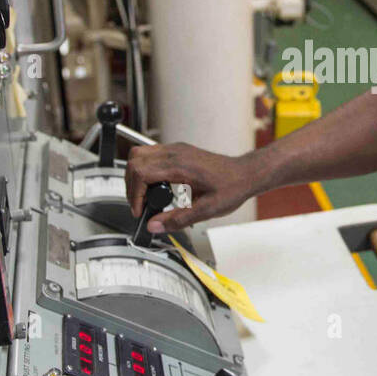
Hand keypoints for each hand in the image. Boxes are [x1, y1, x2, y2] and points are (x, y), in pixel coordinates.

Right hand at [124, 143, 256, 232]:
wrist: (246, 174)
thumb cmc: (231, 187)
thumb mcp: (206, 210)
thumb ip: (178, 219)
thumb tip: (154, 226)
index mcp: (180, 166)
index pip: (141, 172)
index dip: (135, 194)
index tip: (140, 210)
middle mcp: (175, 153)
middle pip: (135, 161)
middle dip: (130, 185)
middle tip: (139, 205)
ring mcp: (176, 149)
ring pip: (139, 154)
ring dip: (135, 176)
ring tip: (143, 197)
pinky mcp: (178, 151)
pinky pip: (151, 154)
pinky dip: (145, 170)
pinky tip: (155, 187)